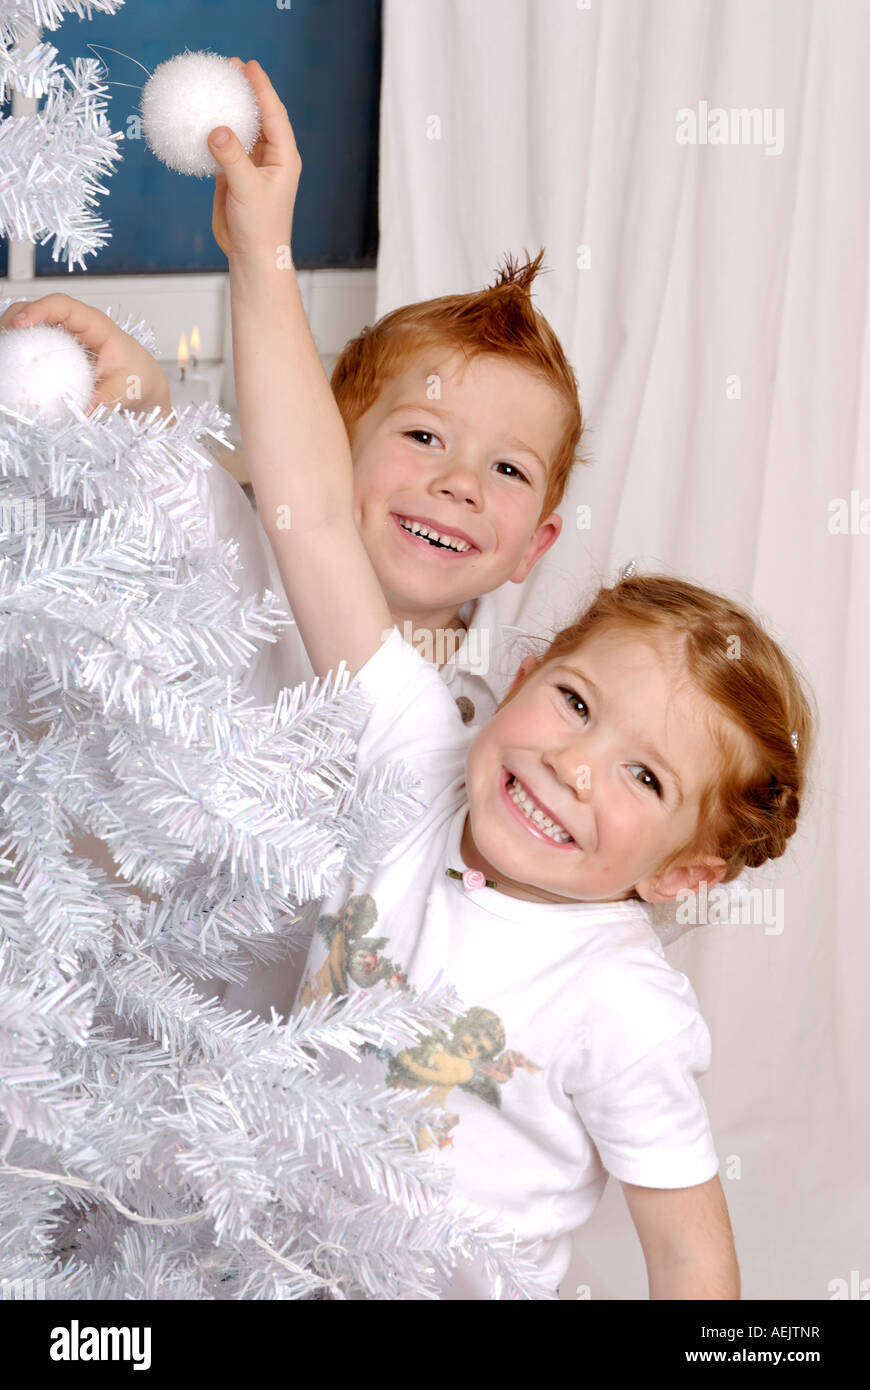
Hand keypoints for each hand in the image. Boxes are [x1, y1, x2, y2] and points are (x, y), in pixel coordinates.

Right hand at [0, 294, 171, 417]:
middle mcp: (74, 325)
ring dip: (12, 336)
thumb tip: (83, 411)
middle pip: (36, 309)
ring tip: (2, 355)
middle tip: (0, 339)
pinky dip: (19, 353)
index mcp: (95, 324)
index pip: (61, 305)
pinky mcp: (56, 351)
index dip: (38, 309)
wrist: (141, 385)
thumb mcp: (126, 389)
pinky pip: (33, 346)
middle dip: (13, 318)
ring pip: (30, 326)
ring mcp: (62, 337)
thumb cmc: (137, 379)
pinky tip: (10, 369)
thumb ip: (106, 398)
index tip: (20, 324)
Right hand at [209, 57, 301, 262]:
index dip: (262, 88)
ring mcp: (252, 166)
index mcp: (284, 157)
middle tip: (230, 66)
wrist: (252, 256)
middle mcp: (270, 158)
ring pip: (243, 129)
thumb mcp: (246, 189)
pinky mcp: (235, 175)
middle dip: (248, 90)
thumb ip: (232, 157)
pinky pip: (225, 146)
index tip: (248, 66)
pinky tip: (201, 118)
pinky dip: (215, 132)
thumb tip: (216, 128)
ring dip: (231, 108)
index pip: (274, 114)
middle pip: (261, 115)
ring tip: (216, 85)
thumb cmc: (260, 227)